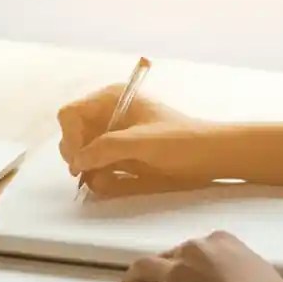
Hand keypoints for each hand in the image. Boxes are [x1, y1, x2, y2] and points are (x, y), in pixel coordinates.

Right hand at [57, 86, 225, 196]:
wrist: (211, 156)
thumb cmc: (181, 141)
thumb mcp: (142, 142)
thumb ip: (106, 148)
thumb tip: (77, 161)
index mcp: (111, 99)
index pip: (70, 114)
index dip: (70, 138)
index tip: (80, 161)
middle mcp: (108, 115)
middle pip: (72, 135)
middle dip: (78, 157)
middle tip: (89, 174)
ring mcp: (114, 136)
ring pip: (83, 155)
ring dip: (89, 170)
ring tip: (108, 179)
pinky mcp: (121, 156)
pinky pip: (98, 167)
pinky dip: (101, 177)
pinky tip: (115, 182)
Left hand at [89, 232, 282, 281]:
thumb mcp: (263, 273)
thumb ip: (244, 271)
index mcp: (220, 240)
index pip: (195, 248)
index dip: (189, 263)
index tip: (190, 275)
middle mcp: (193, 250)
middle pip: (167, 256)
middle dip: (161, 268)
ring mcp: (174, 272)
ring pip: (143, 268)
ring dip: (133, 275)